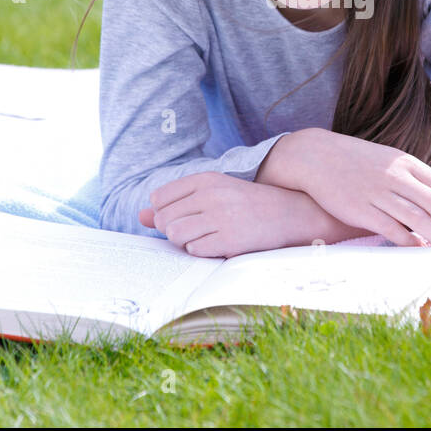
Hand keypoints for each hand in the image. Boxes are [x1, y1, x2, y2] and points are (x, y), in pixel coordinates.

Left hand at [138, 172, 329, 257]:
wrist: (289, 214)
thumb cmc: (244, 205)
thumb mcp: (212, 195)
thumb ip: (174, 204)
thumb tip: (141, 216)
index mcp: (206, 179)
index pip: (160, 198)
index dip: (166, 213)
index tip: (184, 216)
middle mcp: (211, 195)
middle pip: (165, 219)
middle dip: (174, 230)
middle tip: (196, 230)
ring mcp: (221, 218)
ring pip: (176, 235)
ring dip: (185, 242)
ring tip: (204, 238)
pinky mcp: (229, 240)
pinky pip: (195, 250)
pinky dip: (201, 251)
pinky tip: (217, 244)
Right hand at [275, 129, 430, 248]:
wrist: (315, 156)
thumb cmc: (358, 162)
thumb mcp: (393, 162)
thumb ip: (422, 180)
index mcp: (409, 164)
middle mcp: (397, 177)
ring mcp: (379, 192)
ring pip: (418, 219)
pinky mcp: (361, 209)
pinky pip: (390, 228)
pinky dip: (409, 241)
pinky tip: (421, 252)